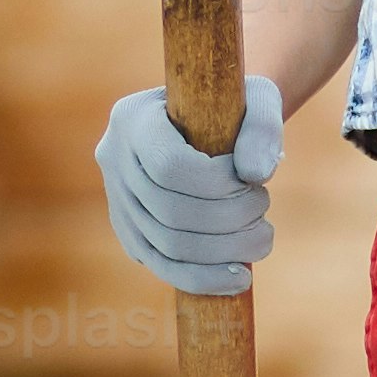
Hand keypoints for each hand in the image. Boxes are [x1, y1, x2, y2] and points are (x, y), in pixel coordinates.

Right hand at [98, 74, 282, 297]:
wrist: (210, 123)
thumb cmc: (234, 107)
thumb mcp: (256, 99)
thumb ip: (263, 127)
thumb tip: (255, 175)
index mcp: (132, 117)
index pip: (168, 165)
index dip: (216, 184)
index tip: (250, 181)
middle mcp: (113, 158)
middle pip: (168, 211)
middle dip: (227, 220)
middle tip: (263, 209)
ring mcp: (117, 200)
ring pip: (165, 245)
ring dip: (222, 252)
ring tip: (262, 239)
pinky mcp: (129, 233)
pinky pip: (161, 266)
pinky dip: (202, 278)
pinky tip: (239, 278)